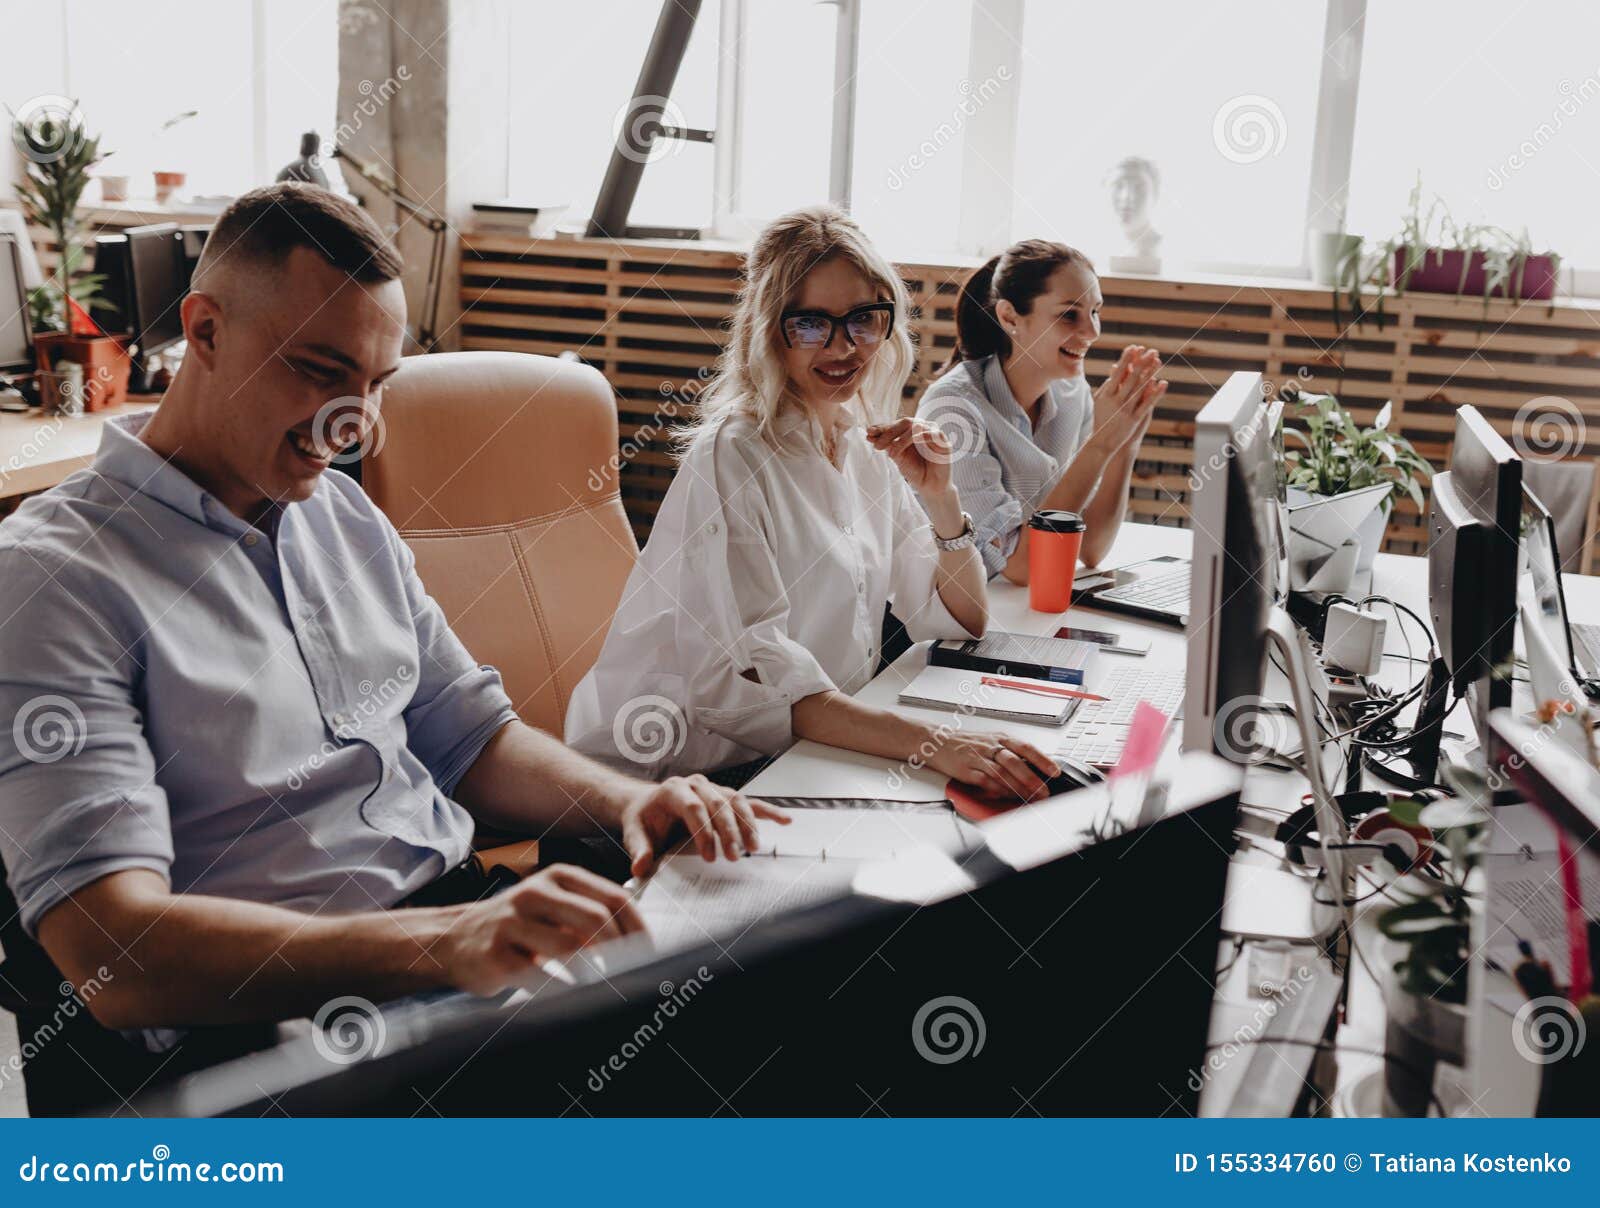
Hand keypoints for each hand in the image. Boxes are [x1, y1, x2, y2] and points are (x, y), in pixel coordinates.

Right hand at [441, 864, 645, 994]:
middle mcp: (535, 893)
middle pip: (595, 919)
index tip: (650, 950)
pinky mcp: (496, 955)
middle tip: (631, 971)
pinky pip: (540, 976)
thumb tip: (637, 936)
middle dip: (620, 949)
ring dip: (595, 972)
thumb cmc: (513, 923)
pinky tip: (573, 994)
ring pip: (569, 948)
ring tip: (606, 985)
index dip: (637, 926)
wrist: (452, 937)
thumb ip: (588, 911)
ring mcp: (513, 923)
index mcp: (558, 877)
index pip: (612, 896)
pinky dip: (563, 988)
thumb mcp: (550, 904)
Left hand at [618, 775, 790, 877]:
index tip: (709, 855)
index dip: (703, 831)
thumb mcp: (635, 834)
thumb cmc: (645, 819)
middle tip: (733, 856)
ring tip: (753, 848)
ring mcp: (713, 789)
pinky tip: (784, 820)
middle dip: (728, 831)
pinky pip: (749, 803)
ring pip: (736, 801)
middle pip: (718, 804)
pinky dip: (767, 812)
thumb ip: (639, 850)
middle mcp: (695, 784)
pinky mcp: (725, 797)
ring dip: (747, 825)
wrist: (648, 806)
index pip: (693, 806)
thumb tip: (640, 867)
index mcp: (673, 789)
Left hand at [866, 417, 953, 497]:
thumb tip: (869, 434)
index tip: (868, 433)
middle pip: (905, 422)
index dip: (882, 427)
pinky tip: (901, 450)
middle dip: (888, 432)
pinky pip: (929, 434)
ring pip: (915, 426)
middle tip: (877, 445)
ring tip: (890, 454)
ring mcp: (934, 432)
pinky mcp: (943, 441)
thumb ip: (886, 444)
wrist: (930, 487)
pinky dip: (914, 439)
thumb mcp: (897, 456)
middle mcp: (923, 427)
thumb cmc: (915, 471)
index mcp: (912, 429)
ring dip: (899, 439)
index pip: (896, 424)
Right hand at [924, 731, 1060, 799]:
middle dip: (1032, 778)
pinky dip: (997, 789)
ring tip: (1029, 797)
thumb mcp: (991, 741)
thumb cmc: (966, 743)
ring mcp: (977, 758)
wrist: (936, 741)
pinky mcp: (965, 770)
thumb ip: (1011, 753)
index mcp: (1000, 737)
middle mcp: (990, 746)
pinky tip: (1006, 796)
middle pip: (1014, 761)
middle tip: (1044, 791)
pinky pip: (985, 781)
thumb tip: (1034, 768)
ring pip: (1001, 772)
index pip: (1025, 747)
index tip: (1055, 771)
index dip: (1042, 759)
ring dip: (1017, 787)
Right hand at [1092, 345, 1165, 452]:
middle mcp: (1116, 401)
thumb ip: (1107, 385)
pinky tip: (1163, 383)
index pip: (1118, 372)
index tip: (1134, 347)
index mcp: (1106, 394)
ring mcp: (1126, 410)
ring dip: (1150, 373)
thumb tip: (1114, 370)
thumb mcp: (1099, 400)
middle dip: (1142, 362)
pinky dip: (1155, 393)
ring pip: (1140, 389)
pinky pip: (1147, 404)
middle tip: (1151, 350)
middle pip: (1131, 378)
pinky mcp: (1134, 419)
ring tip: (1158, 361)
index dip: (1127, 359)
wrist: (1102, 442)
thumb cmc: (1100, 419)